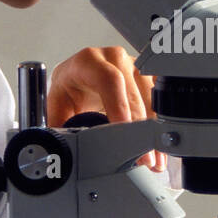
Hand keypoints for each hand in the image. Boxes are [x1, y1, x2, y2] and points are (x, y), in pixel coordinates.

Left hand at [47, 46, 164, 169]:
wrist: (76, 79)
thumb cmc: (67, 91)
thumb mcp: (57, 107)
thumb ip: (60, 128)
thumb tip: (65, 150)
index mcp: (89, 61)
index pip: (109, 80)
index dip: (120, 107)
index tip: (125, 134)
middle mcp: (114, 59)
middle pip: (134, 93)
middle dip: (140, 130)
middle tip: (143, 157)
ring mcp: (133, 66)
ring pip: (151, 98)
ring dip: (153, 131)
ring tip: (153, 158)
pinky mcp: (147, 76)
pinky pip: (160, 101)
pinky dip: (159, 125)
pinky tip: (158, 145)